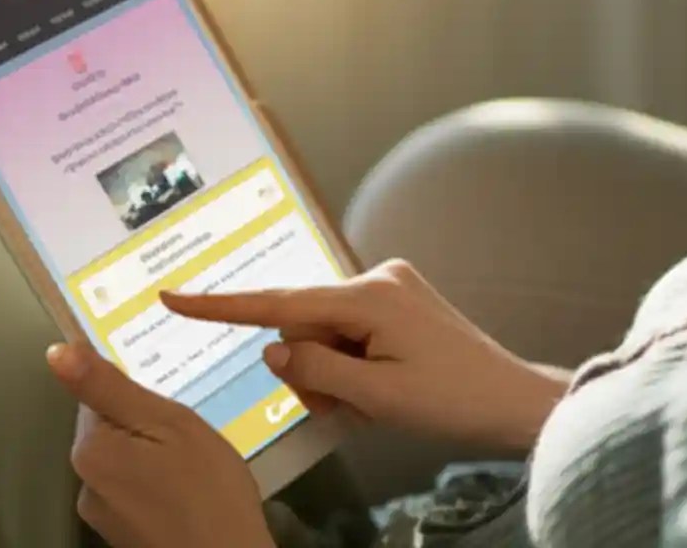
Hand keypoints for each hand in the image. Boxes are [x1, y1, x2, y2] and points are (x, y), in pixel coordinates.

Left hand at [46, 343, 273, 547]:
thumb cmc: (208, 489)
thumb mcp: (169, 424)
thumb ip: (111, 388)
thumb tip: (57, 351)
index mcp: (91, 449)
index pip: (100, 395)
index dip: (140, 392)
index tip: (173, 402)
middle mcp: (85, 482)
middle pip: (113, 429)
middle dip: (150, 425)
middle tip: (192, 434)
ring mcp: (103, 515)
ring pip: (128, 461)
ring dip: (157, 456)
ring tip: (197, 464)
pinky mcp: (123, 535)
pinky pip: (139, 491)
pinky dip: (162, 485)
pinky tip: (192, 491)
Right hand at [161, 260, 567, 450]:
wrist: (514, 401)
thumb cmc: (454, 400)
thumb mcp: (375, 397)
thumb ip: (314, 371)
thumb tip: (273, 352)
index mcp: (370, 296)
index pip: (278, 302)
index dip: (221, 306)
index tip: (172, 297)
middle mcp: (378, 279)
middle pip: (304, 325)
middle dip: (312, 370)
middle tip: (349, 408)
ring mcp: (392, 288)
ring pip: (326, 333)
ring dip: (335, 374)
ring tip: (375, 402)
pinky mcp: (401, 303)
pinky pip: (351, 332)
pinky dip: (353, 366)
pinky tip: (383, 389)